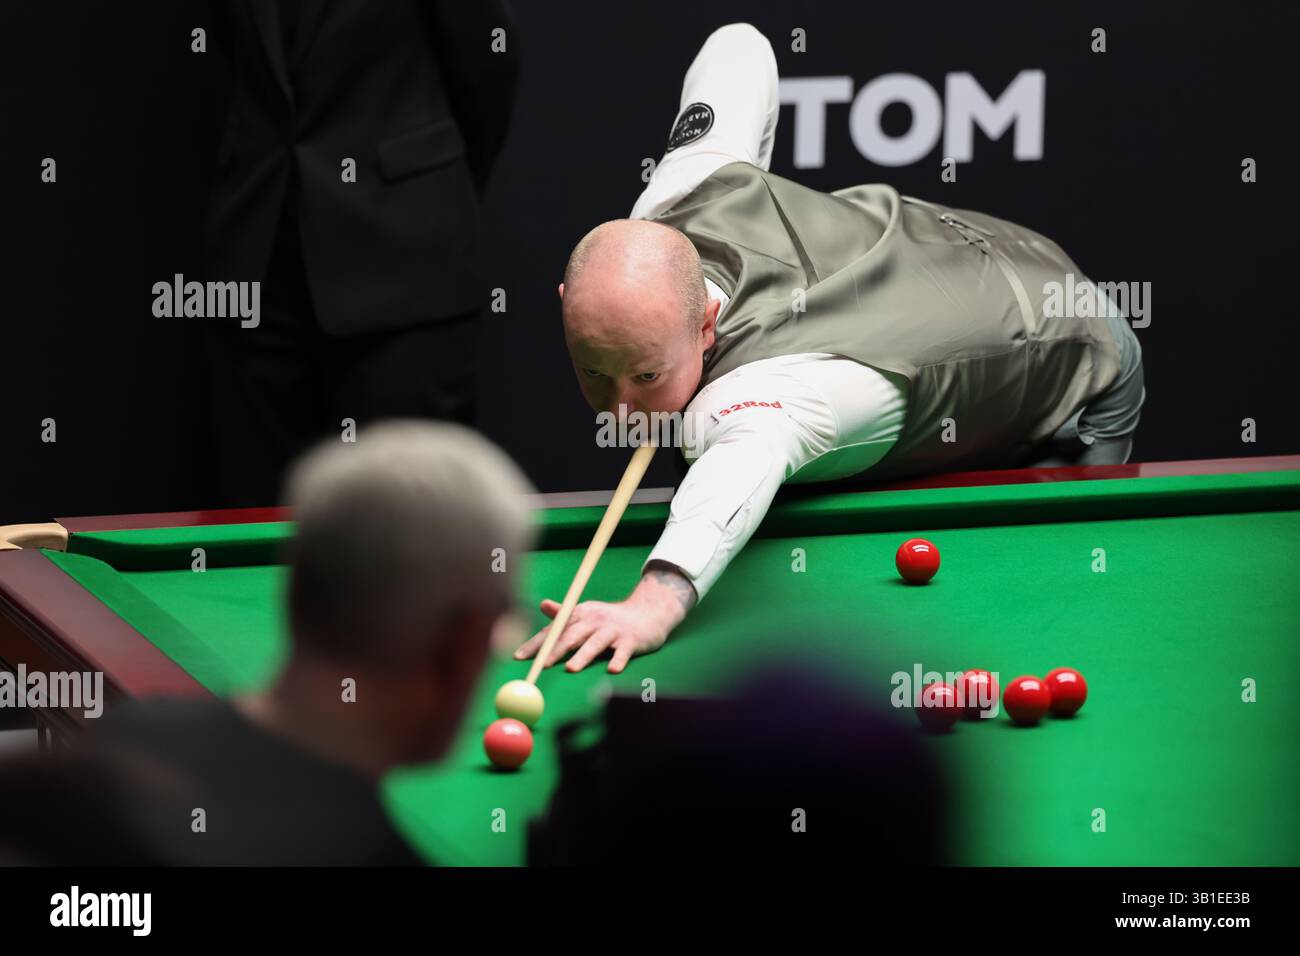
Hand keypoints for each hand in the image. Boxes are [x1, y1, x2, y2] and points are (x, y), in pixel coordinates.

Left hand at [513, 563, 696, 672]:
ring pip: (596, 643)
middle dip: (555, 650)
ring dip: (583, 656)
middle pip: (572, 635)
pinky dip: (618, 660)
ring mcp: (613, 630)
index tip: (518, 657)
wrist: (647, 613)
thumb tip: (542, 605)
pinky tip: (612, 670)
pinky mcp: (631, 640)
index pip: (554, 629)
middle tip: (541, 665)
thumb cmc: (611, 619)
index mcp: (580, 614)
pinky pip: (623, 652)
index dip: (536, 643)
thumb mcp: (587, 613)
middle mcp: (595, 620)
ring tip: (571, 669)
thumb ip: (564, 614)